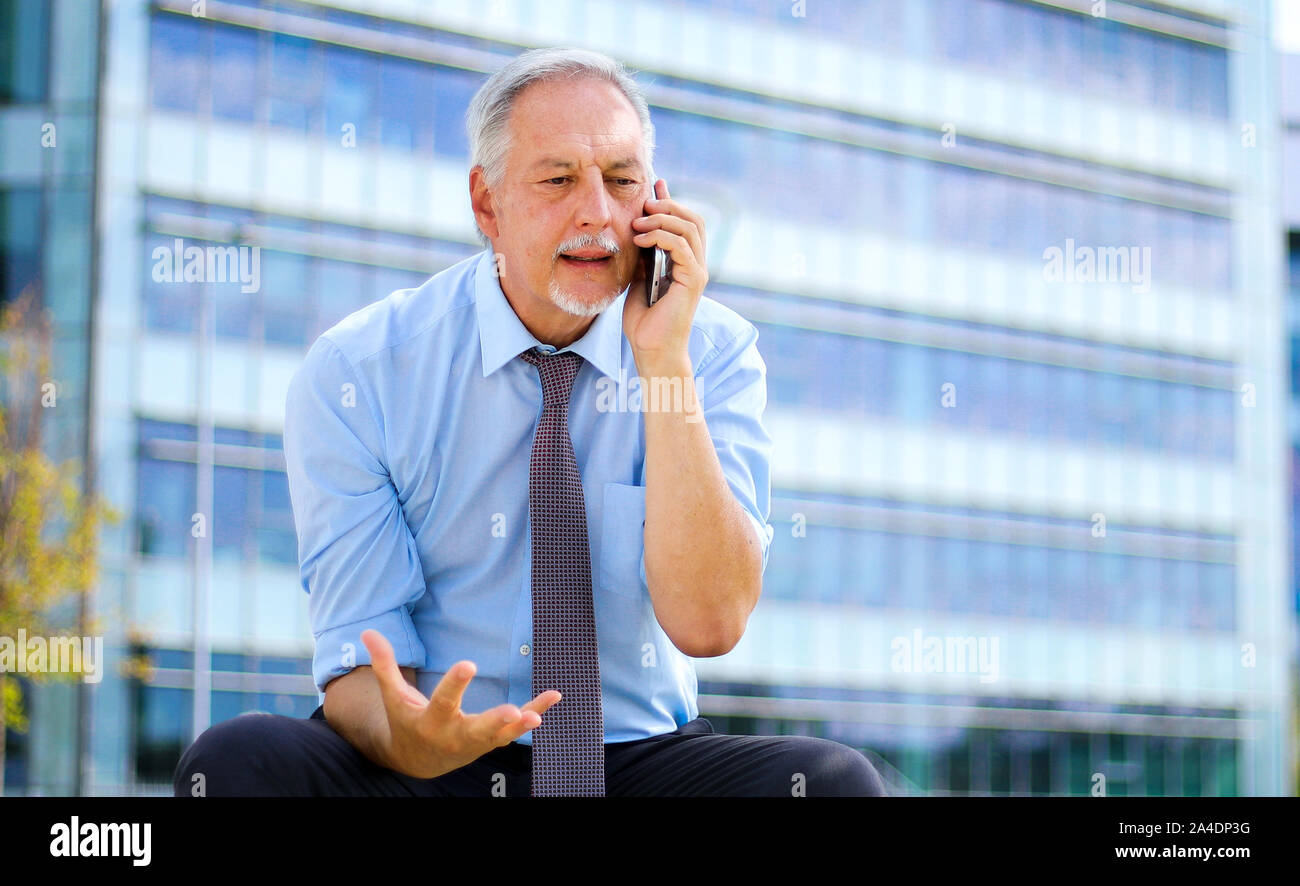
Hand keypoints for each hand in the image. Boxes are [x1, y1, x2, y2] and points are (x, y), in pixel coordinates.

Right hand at [361, 628, 560, 779]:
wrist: (418, 760)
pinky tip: (553, 696)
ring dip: (521, 725)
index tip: (468, 664)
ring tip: (537, 716)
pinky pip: (516, 729)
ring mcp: (477, 742)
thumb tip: (367, 631)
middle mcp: (455, 735)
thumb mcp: (393, 696)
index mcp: (430, 721)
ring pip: (501, 736)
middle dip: (494, 722)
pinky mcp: (492, 741)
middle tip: (511, 711)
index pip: (443, 701)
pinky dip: (535, 712)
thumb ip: (384, 665)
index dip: (455, 683)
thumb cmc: (405, 720)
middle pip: (476, 730)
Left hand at [624, 178, 707, 374]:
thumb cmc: (644, 321)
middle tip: (643, 202)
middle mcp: (696, 264)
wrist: (651, 349)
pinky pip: (682, 246)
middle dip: (668, 204)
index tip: (653, 184)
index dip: (671, 200)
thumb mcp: (637, 279)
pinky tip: (640, 240)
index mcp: (685, 262)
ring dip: (662, 218)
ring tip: (637, 222)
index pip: (685, 222)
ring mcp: (697, 272)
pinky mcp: (693, 280)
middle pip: (693, 219)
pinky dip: (661, 236)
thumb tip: (636, 229)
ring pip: (690, 228)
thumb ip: (642, 255)